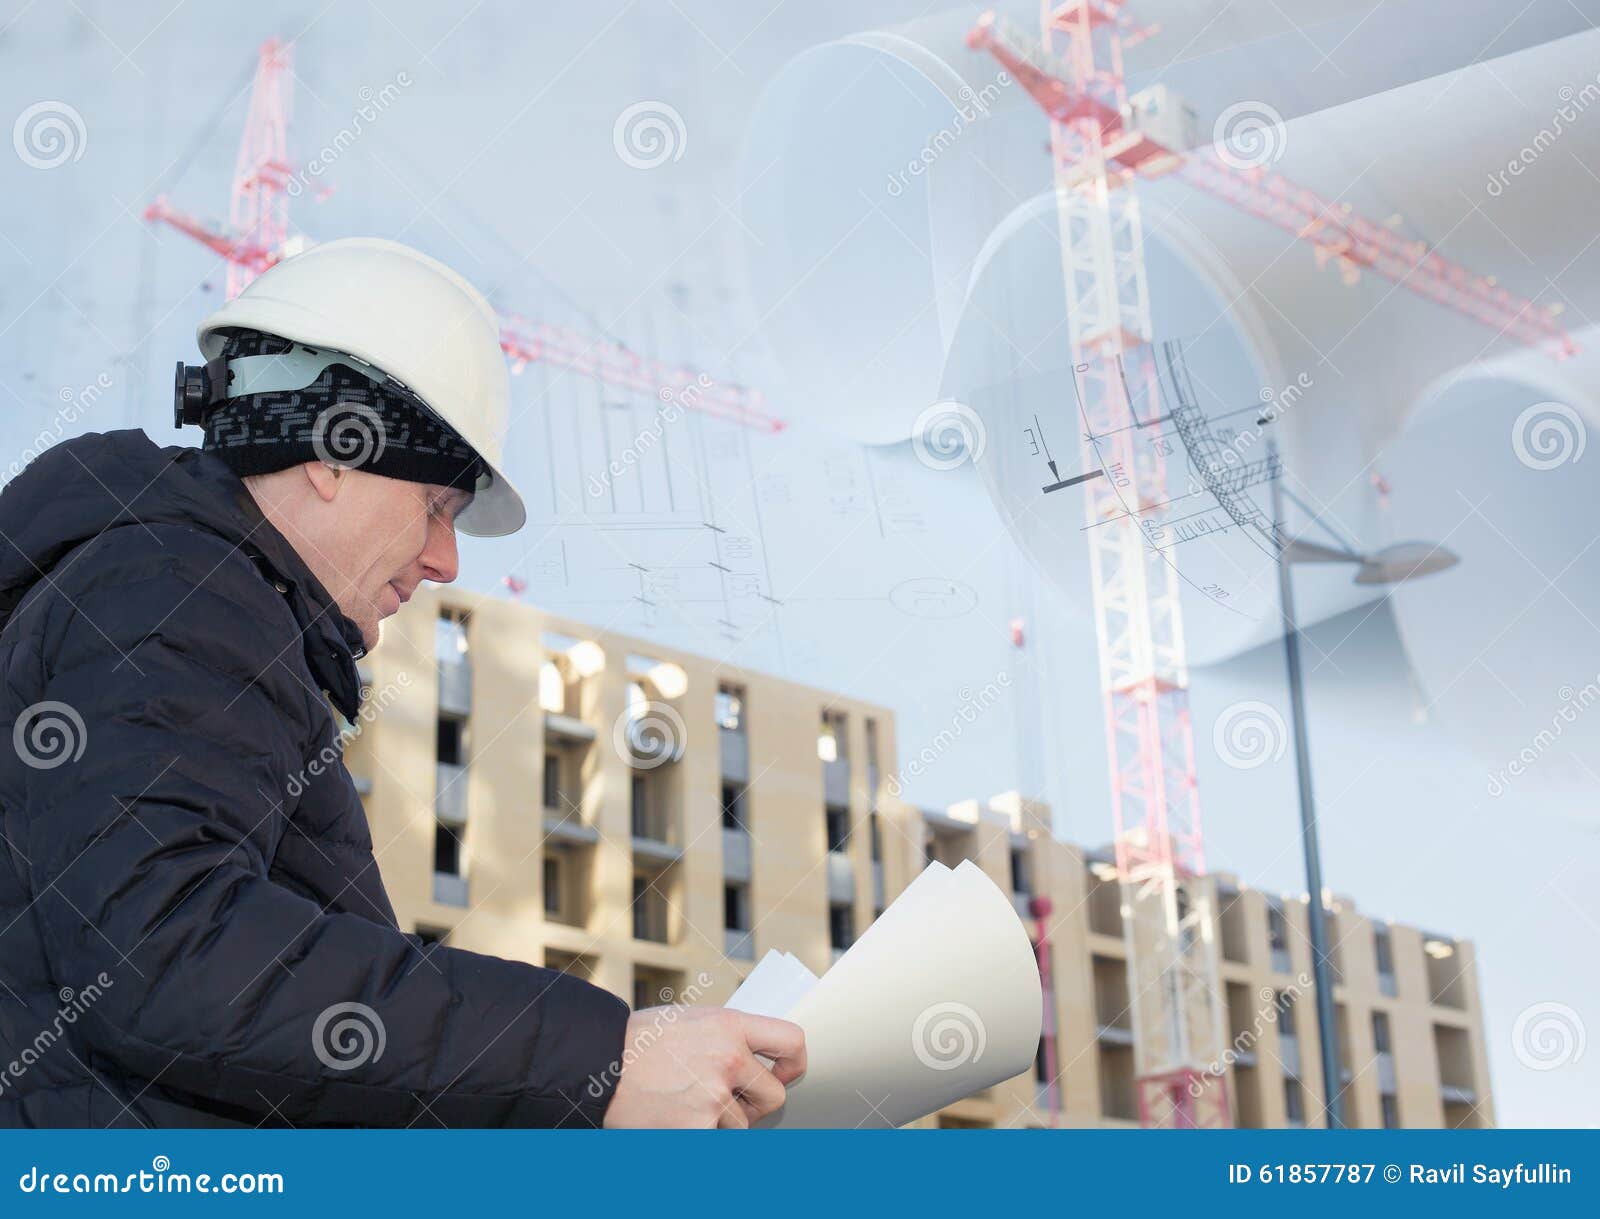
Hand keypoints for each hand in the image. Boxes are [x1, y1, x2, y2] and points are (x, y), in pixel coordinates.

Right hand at [601, 1006, 805, 1128]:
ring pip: (741, 1125)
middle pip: (774, 1095)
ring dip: (721, 1123)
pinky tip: (677, 1120)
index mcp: (729, 1026)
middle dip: (756, 1103)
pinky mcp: (696, 1128)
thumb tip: (757, 1056)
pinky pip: (717, 1141)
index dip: (795, 1063)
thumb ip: (727, 1035)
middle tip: (728, 1100)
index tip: (785, 1073)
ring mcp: (713, 1097)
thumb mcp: (691, 1019)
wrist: (596, 1061)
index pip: (791, 1041)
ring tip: (686, 1104)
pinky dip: (701, 1136)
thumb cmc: (639, 1041)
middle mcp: (728, 1059)